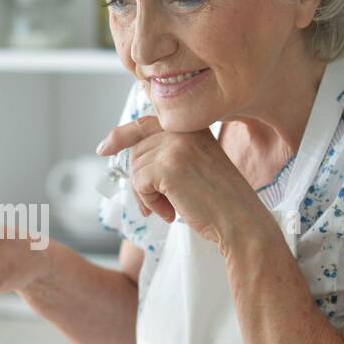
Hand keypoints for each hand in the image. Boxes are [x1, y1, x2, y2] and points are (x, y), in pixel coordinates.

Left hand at [95, 116, 267, 251]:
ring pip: (136, 169)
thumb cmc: (219, 200)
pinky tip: (172, 210)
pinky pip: (139, 184)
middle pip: (136, 151)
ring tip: (173, 206)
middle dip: (141, 181)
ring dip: (148, 195)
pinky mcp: (167, 166)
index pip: (145, 123)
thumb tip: (127, 155)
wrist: (240, 220)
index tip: (104, 148)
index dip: (120, 135)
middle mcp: (183, 129)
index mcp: (193, 125)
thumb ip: (168, 153)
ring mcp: (175, 145)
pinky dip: (151, 203)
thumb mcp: (195, 165)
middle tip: (160, 203)